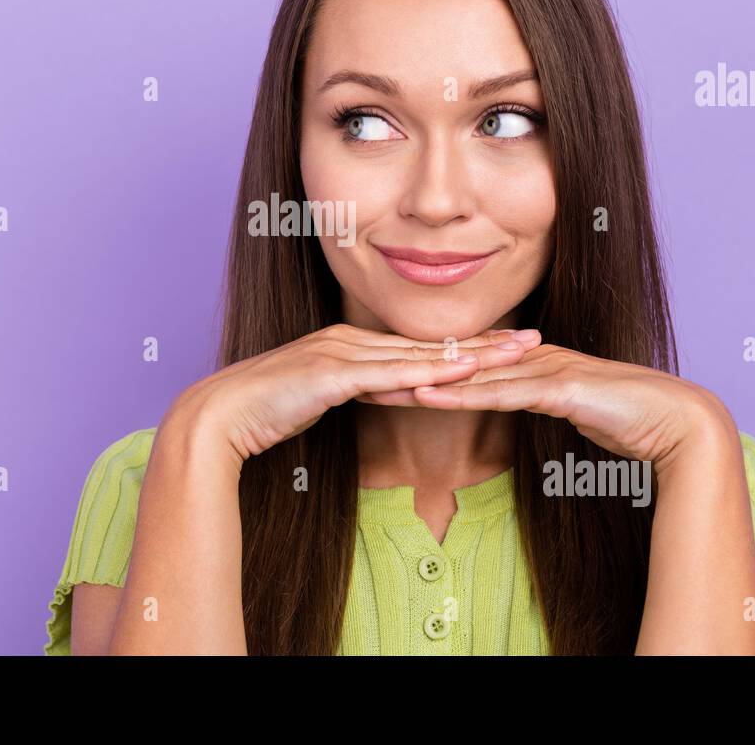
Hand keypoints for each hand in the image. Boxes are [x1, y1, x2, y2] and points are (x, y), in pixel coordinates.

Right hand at [169, 324, 542, 463]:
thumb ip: (363, 389)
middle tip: (534, 338)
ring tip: (516, 353)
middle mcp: (351, 340)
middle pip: (431, 343)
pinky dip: (430, 372)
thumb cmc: (264, 410)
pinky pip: (391, 374)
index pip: (421, 344)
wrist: (220, 415)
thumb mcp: (325, 398)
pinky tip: (462, 372)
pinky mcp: (334, 374)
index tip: (507, 342)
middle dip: (486, 341)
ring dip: (471, 354)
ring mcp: (343, 353)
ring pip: (420, 354)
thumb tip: (399, 390)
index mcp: (350, 343)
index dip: (467, 343)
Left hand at [365, 343, 734, 466]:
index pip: (467, 363)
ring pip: (470, 373)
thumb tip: (527, 407)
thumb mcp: (576, 413)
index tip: (380, 371)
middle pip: (459, 362)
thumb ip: (548, 404)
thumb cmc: (633, 421)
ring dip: (421, 378)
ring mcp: (545, 368)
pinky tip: (424, 396)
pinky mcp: (558, 387)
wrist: (680, 422)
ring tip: (372, 381)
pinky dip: (459, 394)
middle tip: (358, 371)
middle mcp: (533, 357)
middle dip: (408, 366)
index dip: (423, 366)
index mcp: (534, 362)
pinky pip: (498, 393)